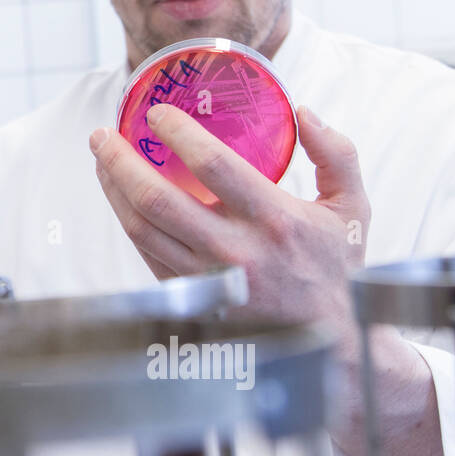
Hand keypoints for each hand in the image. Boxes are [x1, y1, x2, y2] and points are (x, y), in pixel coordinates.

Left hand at [88, 103, 369, 355]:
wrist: (332, 343)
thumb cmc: (337, 270)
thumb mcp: (352, 209)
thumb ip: (337, 155)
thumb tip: (304, 112)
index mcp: (275, 220)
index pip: (213, 166)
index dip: (178, 134)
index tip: (157, 112)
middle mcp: (236, 251)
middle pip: (157, 200)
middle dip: (120, 161)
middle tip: (102, 134)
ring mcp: (208, 279)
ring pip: (141, 229)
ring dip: (113, 190)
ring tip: (102, 160)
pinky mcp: (193, 299)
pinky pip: (147, 255)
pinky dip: (128, 222)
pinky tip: (121, 198)